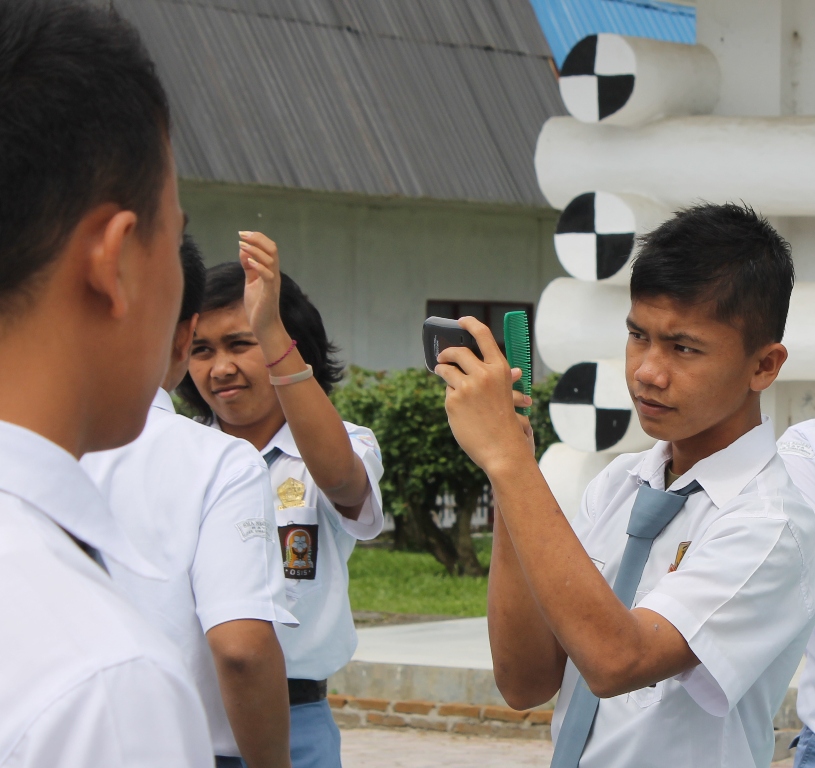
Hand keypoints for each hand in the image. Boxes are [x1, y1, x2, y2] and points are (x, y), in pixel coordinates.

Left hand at [238, 232, 284, 340]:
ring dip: (256, 250)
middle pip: (272, 248)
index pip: (268, 247)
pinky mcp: (269, 293)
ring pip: (271, 259)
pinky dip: (259, 267)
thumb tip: (243, 250)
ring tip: (242, 245)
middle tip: (242, 235)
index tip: (242, 234)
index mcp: (270, 270)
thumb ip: (249, 267)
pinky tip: (249, 262)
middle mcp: (274, 274)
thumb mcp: (251, 282)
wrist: (264, 327)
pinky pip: (268, 276)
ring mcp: (273, 283)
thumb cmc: (258, 306)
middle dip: (257, 239)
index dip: (257, 238)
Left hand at [436, 317, 533, 475]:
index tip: (461, 321)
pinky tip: (457, 405)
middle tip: (443, 356)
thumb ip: (505, 379)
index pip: (483, 336)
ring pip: (446, 370)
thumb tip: (517, 369)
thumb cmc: (506, 423)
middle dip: (447, 353)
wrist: (502, 449)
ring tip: (441, 371)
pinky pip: (447, 391)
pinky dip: (450, 396)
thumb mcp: (508, 395)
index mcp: (500, 369)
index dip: (470, 324)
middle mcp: (483, 374)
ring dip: (442, 370)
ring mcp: (467, 387)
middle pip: (458, 352)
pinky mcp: (453, 401)